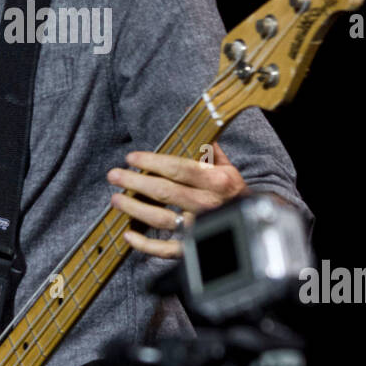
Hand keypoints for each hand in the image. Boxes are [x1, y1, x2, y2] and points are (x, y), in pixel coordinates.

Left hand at [107, 142, 248, 258]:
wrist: (252, 221)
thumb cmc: (232, 191)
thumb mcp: (227, 166)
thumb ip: (207, 146)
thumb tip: (191, 117)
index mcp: (215, 181)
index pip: (178, 168)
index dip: (152, 162)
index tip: (131, 157)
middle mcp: (206, 204)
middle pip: (165, 192)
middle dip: (135, 182)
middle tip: (114, 175)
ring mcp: (199, 227)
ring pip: (161, 219)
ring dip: (134, 209)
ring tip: (115, 200)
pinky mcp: (193, 247)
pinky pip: (166, 249)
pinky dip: (145, 245)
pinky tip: (128, 235)